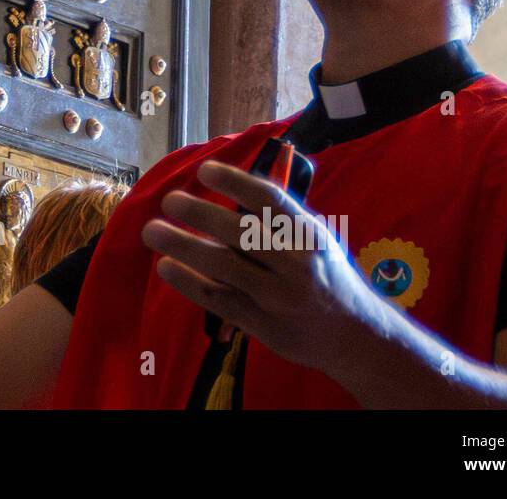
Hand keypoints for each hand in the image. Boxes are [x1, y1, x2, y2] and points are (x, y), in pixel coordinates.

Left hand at [140, 161, 383, 375]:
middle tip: (169, 200)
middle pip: (240, 232)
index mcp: (309, 234)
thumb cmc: (326, 276)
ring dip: (183, 245)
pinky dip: (188, 282)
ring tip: (152, 230)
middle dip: (200, 214)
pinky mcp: (263, 324)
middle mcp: (295, 263)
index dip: (235, 181)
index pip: (269, 200)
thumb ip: (279, 220)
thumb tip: (229, 191)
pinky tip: (166, 267)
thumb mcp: (315, 239)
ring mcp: (278, 296)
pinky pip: (219, 299)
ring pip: (223, 266)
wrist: (354, 335)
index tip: (204, 170)